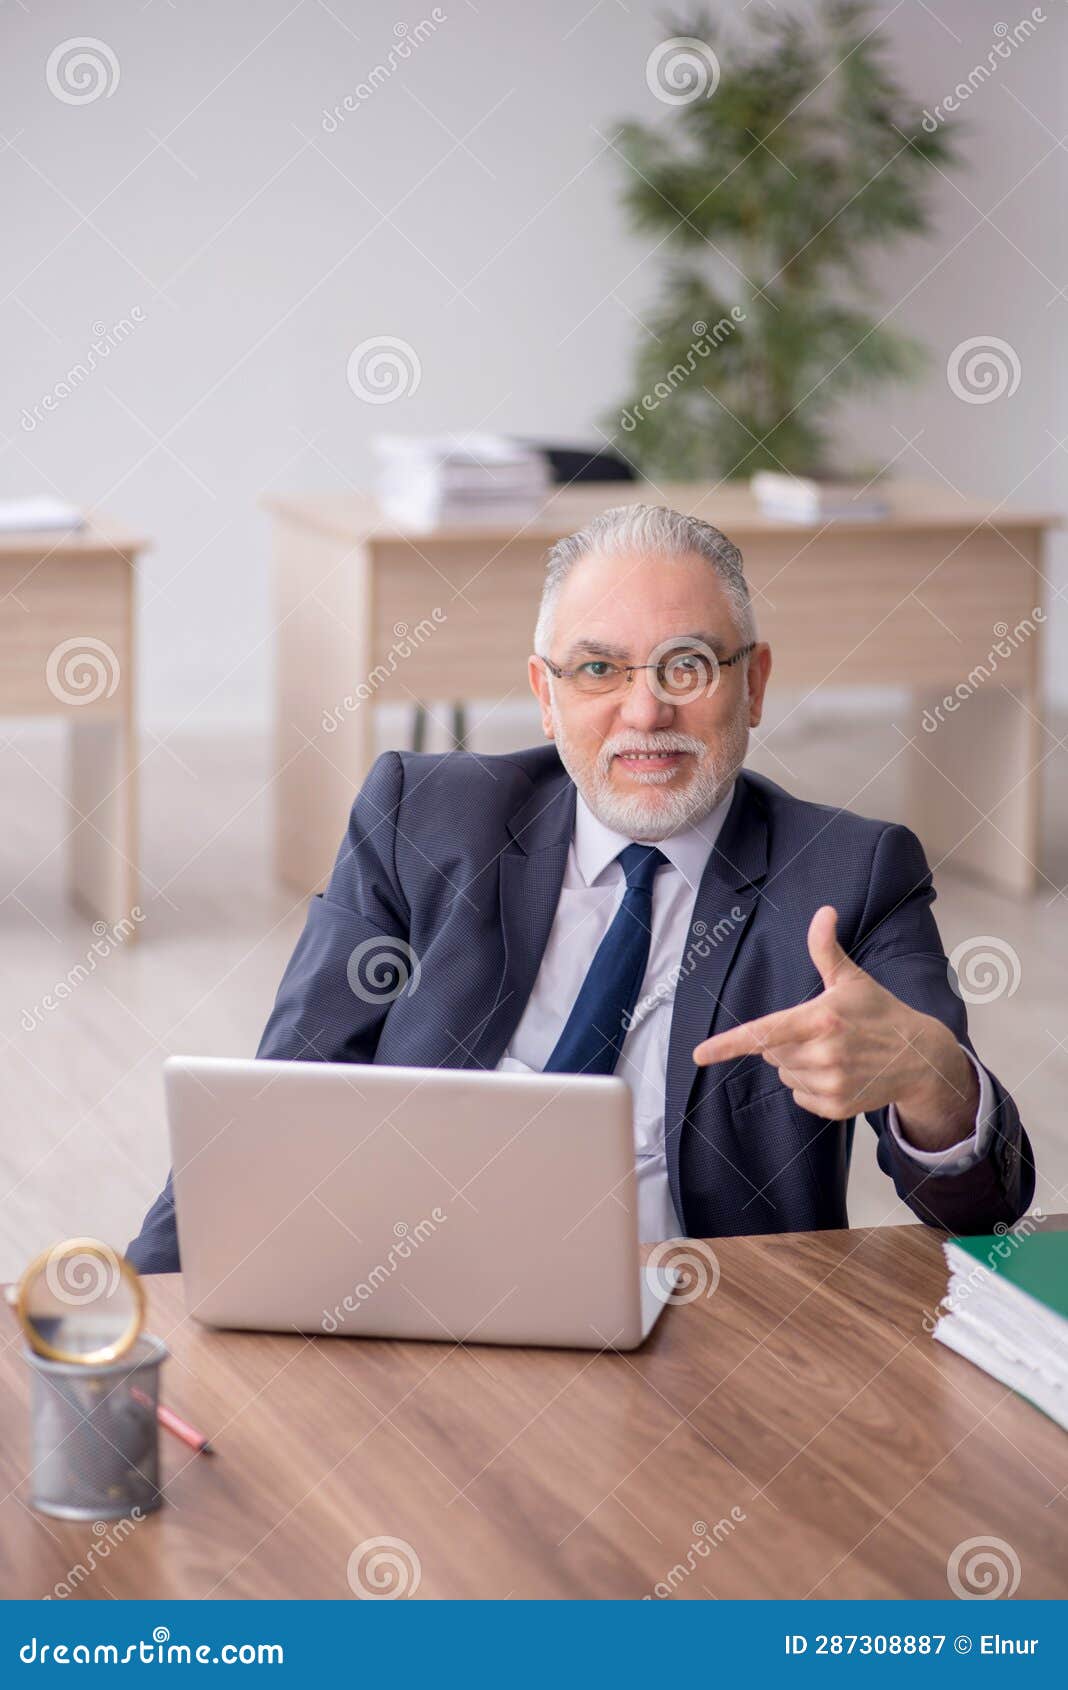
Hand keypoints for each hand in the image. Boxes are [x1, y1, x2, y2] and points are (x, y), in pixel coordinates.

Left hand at [691, 905, 977, 1150]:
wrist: (920, 1058)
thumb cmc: (880, 1013)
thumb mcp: (852, 979)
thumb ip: (826, 949)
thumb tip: (823, 912)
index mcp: (821, 1019)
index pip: (764, 1033)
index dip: (728, 1044)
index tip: (700, 1054)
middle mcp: (824, 1054)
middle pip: (771, 1052)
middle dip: (784, 1042)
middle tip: (819, 1032)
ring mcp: (831, 1083)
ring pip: (784, 1074)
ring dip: (797, 1064)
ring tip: (832, 1052)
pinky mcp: (837, 1107)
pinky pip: (799, 1096)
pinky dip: (809, 1086)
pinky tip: (837, 1072)